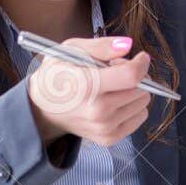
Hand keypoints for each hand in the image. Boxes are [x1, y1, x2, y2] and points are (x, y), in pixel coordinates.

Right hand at [28, 36, 150, 145]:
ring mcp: (104, 127)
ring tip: (112, 87)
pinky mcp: (108, 138)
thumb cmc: (57, 75)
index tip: (140, 57)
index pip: (131, 76)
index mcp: (87, 85)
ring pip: (143, 103)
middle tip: (116, 71)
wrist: (42, 108)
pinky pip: (139, 118)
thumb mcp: (71, 50)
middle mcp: (98, 110)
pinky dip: (132, 107)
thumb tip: (127, 46)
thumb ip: (101, 46)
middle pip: (141, 90)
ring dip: (133, 92)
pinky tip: (114, 101)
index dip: (141, 64)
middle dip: (135, 76)